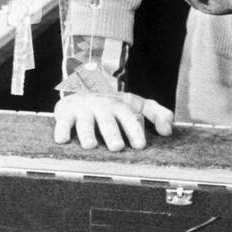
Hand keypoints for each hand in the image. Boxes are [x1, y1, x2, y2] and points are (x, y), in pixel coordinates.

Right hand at [53, 91, 173, 150]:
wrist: (86, 84)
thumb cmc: (115, 103)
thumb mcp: (138, 104)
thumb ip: (157, 114)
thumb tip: (169, 129)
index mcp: (122, 105)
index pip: (131, 118)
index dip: (135, 131)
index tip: (140, 145)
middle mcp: (103, 107)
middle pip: (109, 121)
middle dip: (113, 133)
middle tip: (117, 147)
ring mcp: (84, 109)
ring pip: (86, 122)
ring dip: (88, 133)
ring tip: (90, 145)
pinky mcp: (66, 112)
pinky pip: (62, 121)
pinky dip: (62, 129)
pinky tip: (62, 140)